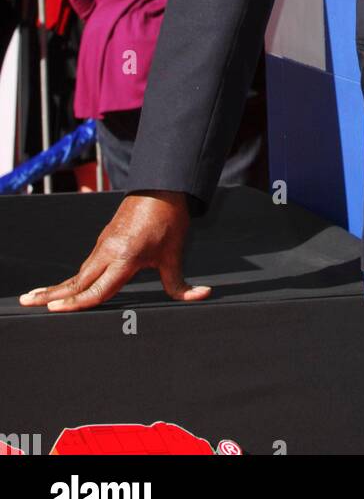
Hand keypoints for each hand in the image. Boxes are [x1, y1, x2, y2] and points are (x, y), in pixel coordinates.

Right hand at [18, 191, 211, 310]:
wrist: (163, 187)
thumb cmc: (169, 220)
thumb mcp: (175, 254)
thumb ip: (180, 283)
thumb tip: (201, 295)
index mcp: (125, 257)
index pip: (97, 288)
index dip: (76, 303)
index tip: (55, 310)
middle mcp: (109, 251)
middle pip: (77, 280)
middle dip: (52, 295)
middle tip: (28, 303)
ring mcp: (104, 244)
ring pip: (79, 272)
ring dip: (57, 286)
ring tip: (35, 298)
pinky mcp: (104, 239)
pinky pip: (85, 263)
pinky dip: (71, 277)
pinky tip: (61, 287)